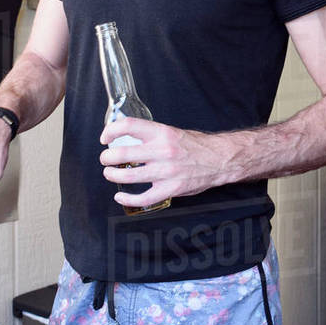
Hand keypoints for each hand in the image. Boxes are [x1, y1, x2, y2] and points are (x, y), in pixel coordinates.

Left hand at [98, 117, 225, 209]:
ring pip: (128, 176)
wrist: (219, 159)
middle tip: (106, 159)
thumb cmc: (195, 146)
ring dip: (112, 175)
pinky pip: (143, 198)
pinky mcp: (170, 189)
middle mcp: (163, 151)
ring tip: (110, 173)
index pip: (128, 126)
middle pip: (123, 153)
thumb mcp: (172, 132)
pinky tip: (120, 196)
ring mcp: (166, 172)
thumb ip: (152, 136)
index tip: (105, 138)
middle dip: (107, 157)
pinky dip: (127, 198)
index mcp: (162, 133)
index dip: (111, 131)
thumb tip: (127, 137)